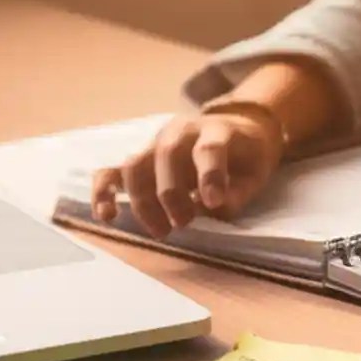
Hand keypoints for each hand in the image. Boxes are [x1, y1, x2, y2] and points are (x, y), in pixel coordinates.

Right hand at [91, 109, 284, 238]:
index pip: (209, 148)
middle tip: (183, 223)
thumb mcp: (256, 172)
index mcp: (216, 130)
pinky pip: (111, 172)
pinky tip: (107, 217)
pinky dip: (104, 192)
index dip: (210, 176)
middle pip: (166, 155)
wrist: (235, 129)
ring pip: (136, 164)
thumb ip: (240, 191)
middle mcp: (180, 132)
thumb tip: (216, 208)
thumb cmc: (247, 156)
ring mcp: (155, 143)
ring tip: (161, 230)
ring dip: (143, 201)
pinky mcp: (140, 158)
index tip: (213, 203)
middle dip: (171, 193)